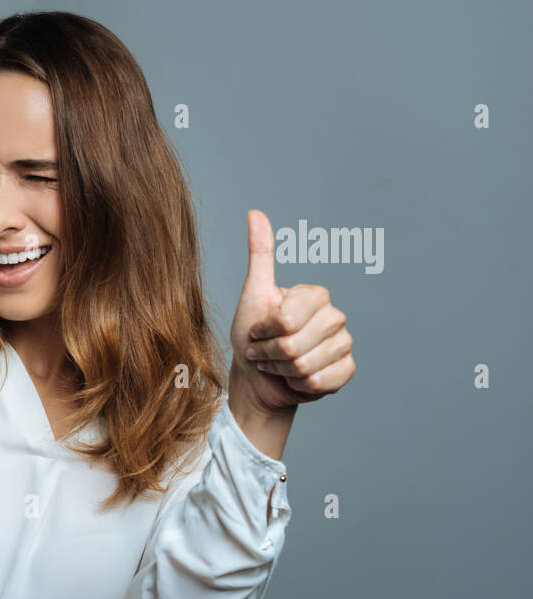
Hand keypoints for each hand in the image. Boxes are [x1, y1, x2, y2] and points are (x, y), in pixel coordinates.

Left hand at [229, 210, 355, 413]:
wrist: (257, 377)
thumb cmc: (252, 335)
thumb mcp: (252, 294)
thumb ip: (260, 255)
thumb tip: (255, 213)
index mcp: (315, 295)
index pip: (287, 320)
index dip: (265, 331)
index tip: (258, 330)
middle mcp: (335, 316)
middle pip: (295, 345)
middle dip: (271, 354)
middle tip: (265, 352)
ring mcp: (344, 344)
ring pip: (306, 366)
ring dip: (282, 371)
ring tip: (277, 365)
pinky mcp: (346, 370)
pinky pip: (322, 382)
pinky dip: (299, 386)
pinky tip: (295, 379)